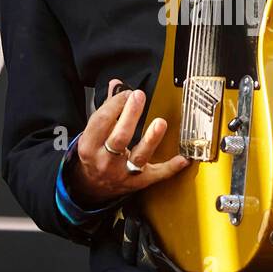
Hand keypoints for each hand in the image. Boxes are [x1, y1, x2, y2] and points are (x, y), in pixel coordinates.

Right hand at [69, 79, 188, 204]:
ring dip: (151, 139)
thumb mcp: (93, 133)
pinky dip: (171, 167)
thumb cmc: (94, 155)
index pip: (101, 122)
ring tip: (160, 123)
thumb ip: (106, 108)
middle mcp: (105, 161)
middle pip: (119, 138)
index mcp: (89, 146)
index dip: (114, 104)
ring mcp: (123, 173)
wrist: (92, 187)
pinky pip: (157, 175)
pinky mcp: (139, 182)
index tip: (126, 93)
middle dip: (130, 115)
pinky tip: (183, 158)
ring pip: (139, 156)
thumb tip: (117, 84)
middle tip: (139, 96)